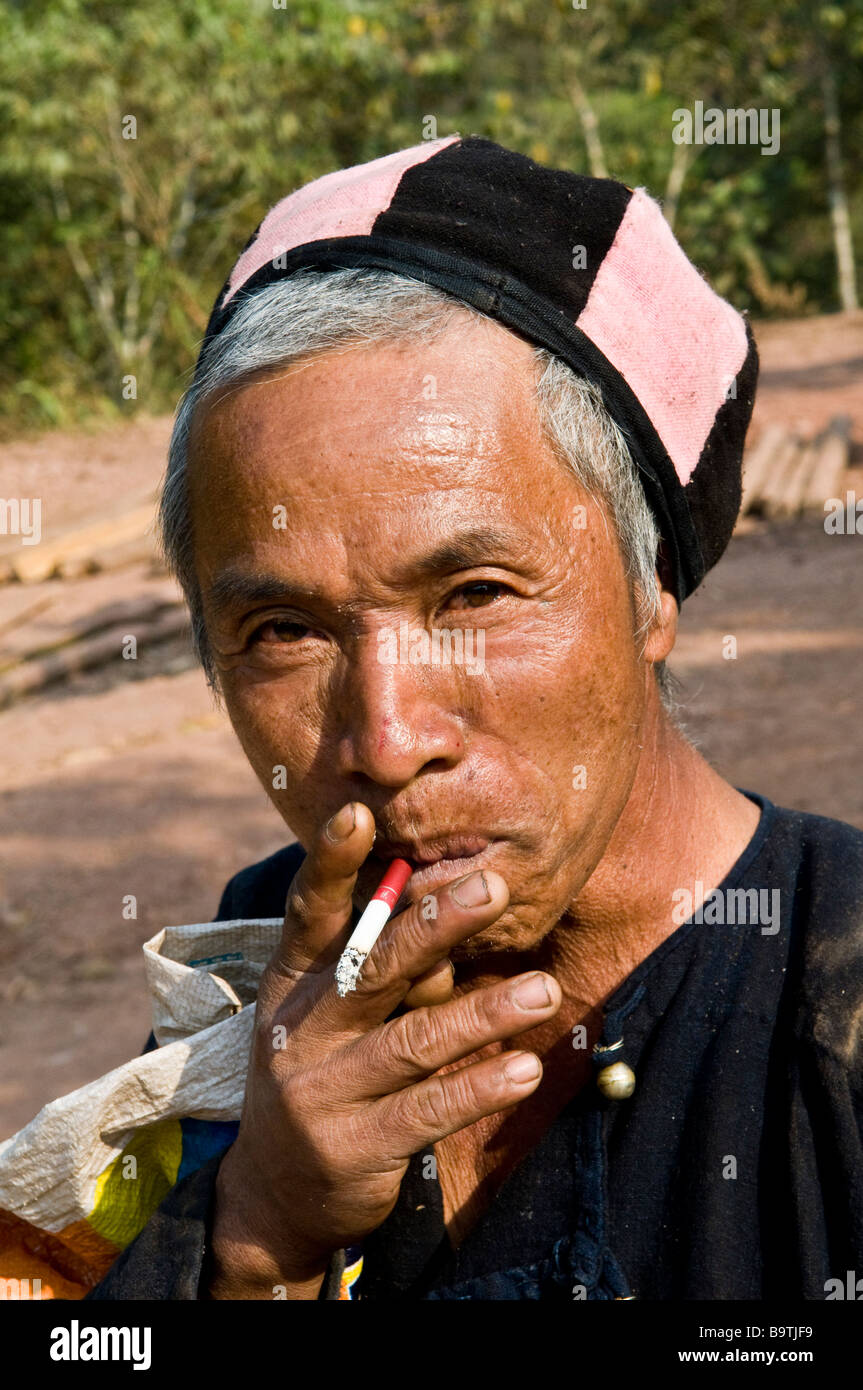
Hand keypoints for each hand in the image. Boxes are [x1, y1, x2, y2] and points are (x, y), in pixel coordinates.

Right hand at [207, 800, 560, 1297]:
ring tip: (544, 989)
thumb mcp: (328, 1015)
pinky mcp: (354, 1150)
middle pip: (372, 970)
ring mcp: (321, 1094)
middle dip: (434, 926)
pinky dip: (479, 1088)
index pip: (308, 915)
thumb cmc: (322, 1074)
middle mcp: (298, 1033)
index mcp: (291, 985)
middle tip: (495, 887)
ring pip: (412, 1042)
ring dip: (483, 1013)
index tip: (360, 814)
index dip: (329, 865)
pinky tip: (524, 1068)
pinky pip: (428, 1112)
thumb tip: (450, 901)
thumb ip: (380, 967)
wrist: (273, 1195)